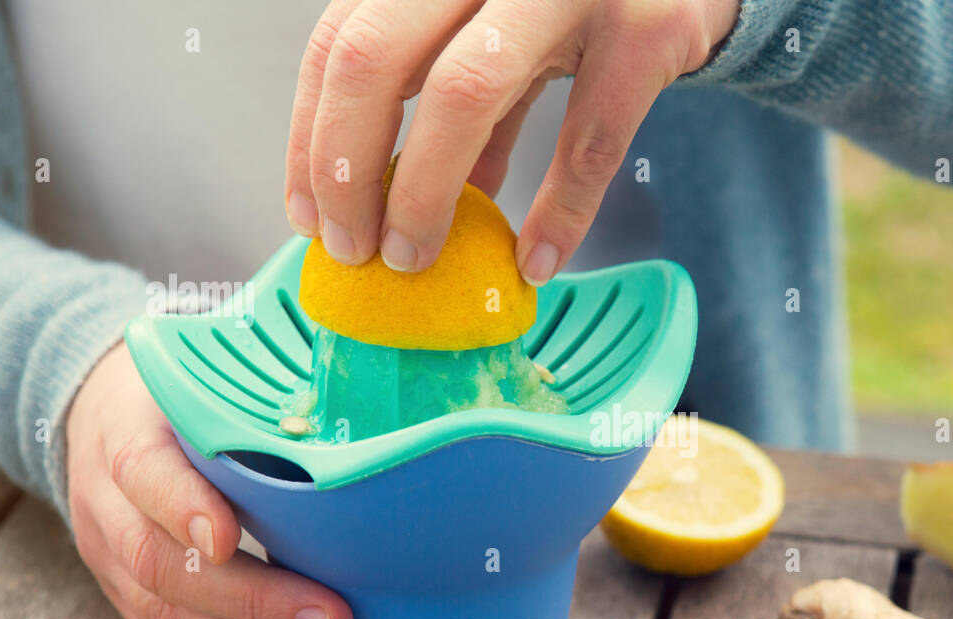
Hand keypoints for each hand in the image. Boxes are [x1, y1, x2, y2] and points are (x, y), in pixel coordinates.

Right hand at [66, 345, 353, 618]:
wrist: (106, 420)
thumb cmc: (185, 401)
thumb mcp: (207, 382)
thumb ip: (266, 405)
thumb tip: (377, 433)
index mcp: (131, 438)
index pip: (147, 472)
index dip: (182, 508)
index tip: (227, 538)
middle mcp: (113, 509)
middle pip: (167, 568)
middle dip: (257, 606)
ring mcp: (116, 567)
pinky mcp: (135, 610)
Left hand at [284, 0, 739, 281]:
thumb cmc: (582, 1)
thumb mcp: (502, 28)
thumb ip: (451, 91)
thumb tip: (401, 195)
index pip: (340, 41)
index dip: (311, 134)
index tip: (308, 214)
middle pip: (376, 61)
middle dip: (349, 170)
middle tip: (354, 250)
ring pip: (464, 96)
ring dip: (426, 195)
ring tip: (414, 259)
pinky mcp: (643, 33)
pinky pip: (587, 143)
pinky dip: (558, 213)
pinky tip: (536, 259)